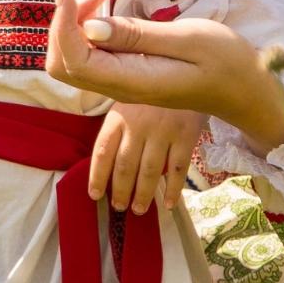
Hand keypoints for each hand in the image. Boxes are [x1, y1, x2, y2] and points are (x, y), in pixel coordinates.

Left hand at [45, 0, 283, 149]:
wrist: (247, 90)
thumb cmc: (227, 63)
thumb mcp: (189, 40)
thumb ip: (139, 35)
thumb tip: (90, 28)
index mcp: (132, 82)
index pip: (74, 60)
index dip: (62, 23)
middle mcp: (118, 87)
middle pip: (62, 62)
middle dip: (64, 19)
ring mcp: (119, 81)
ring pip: (73, 55)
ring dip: (75, 18)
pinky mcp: (124, 72)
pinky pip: (91, 51)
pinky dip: (87, 22)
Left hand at [88, 101, 208, 213]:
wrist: (189, 72)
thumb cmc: (152, 90)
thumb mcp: (128, 99)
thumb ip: (116, 126)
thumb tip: (102, 160)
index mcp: (119, 115)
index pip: (102, 150)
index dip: (97, 175)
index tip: (94, 195)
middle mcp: (138, 124)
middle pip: (125, 166)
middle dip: (120, 191)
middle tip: (119, 208)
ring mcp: (163, 130)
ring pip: (149, 171)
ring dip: (143, 195)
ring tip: (138, 210)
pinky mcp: (187, 135)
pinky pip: (179, 168)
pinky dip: (174, 189)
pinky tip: (169, 203)